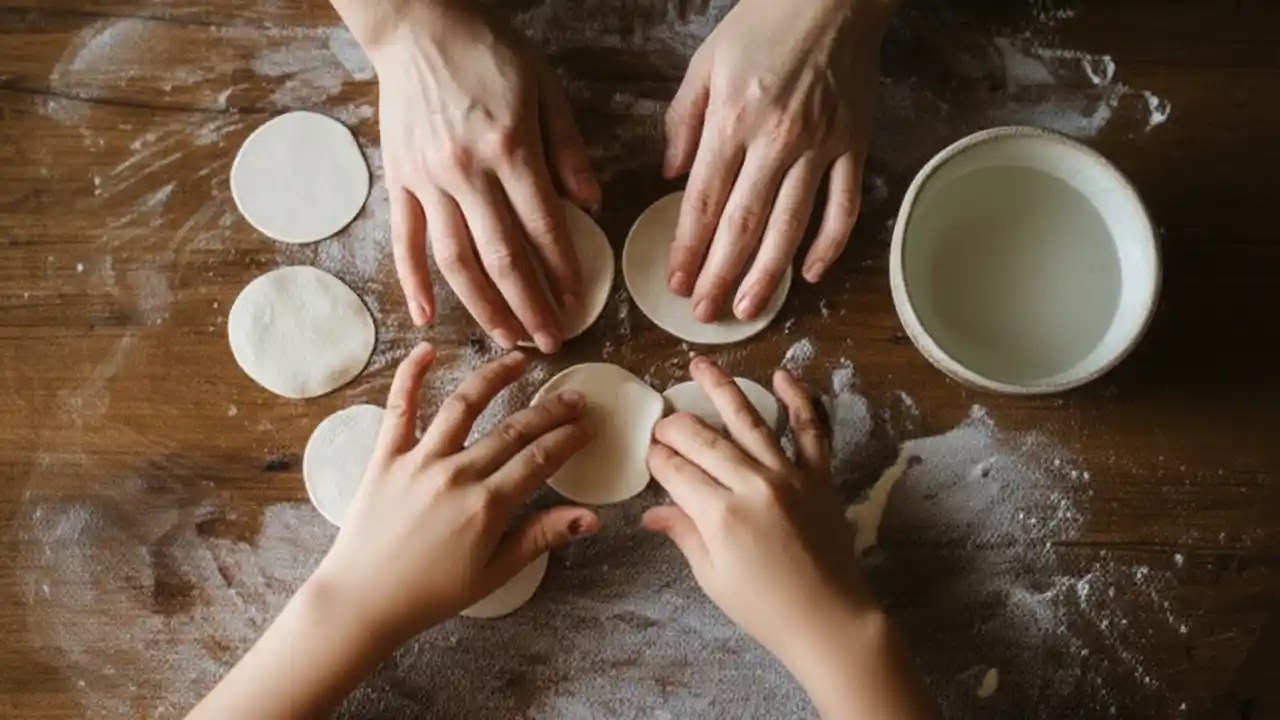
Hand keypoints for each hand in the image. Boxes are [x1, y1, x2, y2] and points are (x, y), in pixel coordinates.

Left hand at [309, 343, 598, 644]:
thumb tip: (591, 518)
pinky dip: (411, 375)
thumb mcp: (495, 572)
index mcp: (486, 506)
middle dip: (549, 411)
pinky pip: (399, 408)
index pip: (539, 460)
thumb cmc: (431, 593)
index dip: (568, 439)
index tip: (587, 425)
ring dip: (495, 377)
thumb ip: (541, 537)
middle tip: (573, 396)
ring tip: (519, 359)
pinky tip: (428, 349)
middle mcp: (456, 475)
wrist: (363, 601)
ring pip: (463, 405)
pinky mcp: (386, 457)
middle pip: (513, 430)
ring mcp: (419, 461)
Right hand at [342, 0, 600, 351]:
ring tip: (506, 339)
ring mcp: (427, 180)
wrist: (416, 26)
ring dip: (483, 307)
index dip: (563, 272)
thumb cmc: (487, 53)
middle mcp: (466, 171)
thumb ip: (568, 149)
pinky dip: (413, 282)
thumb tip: (592, 204)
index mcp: (511, 148)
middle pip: (502, 257)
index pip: (544, 228)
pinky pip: (405, 241)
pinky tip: (427, 317)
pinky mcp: (398, 180)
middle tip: (550, 342)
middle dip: (530, 306)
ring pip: (455, 260)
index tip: (579, 304)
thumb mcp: (545, 88)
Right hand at [644, 356, 934, 718]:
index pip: (675, 471)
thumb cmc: (765, 609)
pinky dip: (799, 400)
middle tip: (661, 419)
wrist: (829, 621)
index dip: (656, 458)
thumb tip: (652, 513)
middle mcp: (753, 486)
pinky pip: (810, 430)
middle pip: (703, 440)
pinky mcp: (819, 477)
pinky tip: (782, 376)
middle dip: (675, 425)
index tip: (648, 453)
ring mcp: (789, 476)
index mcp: (720, 515)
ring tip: (700, 365)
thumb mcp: (713, 577)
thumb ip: (684, 534)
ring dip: (722, 388)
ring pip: (749, 421)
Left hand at [663, 0, 893, 321]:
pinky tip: (809, 275)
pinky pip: (844, 207)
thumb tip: (669, 176)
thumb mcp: (705, 62)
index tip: (676, 284)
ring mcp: (820, 147)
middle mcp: (776, 141)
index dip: (688, 248)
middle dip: (719, 276)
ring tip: (746, 310)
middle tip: (704, 315)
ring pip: (790, 226)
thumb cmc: (763, 24)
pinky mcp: (854, 147)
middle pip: (744, 226)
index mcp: (733, 120)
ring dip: (766, 275)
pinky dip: (828, 246)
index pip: (704, 201)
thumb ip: (683, 121)